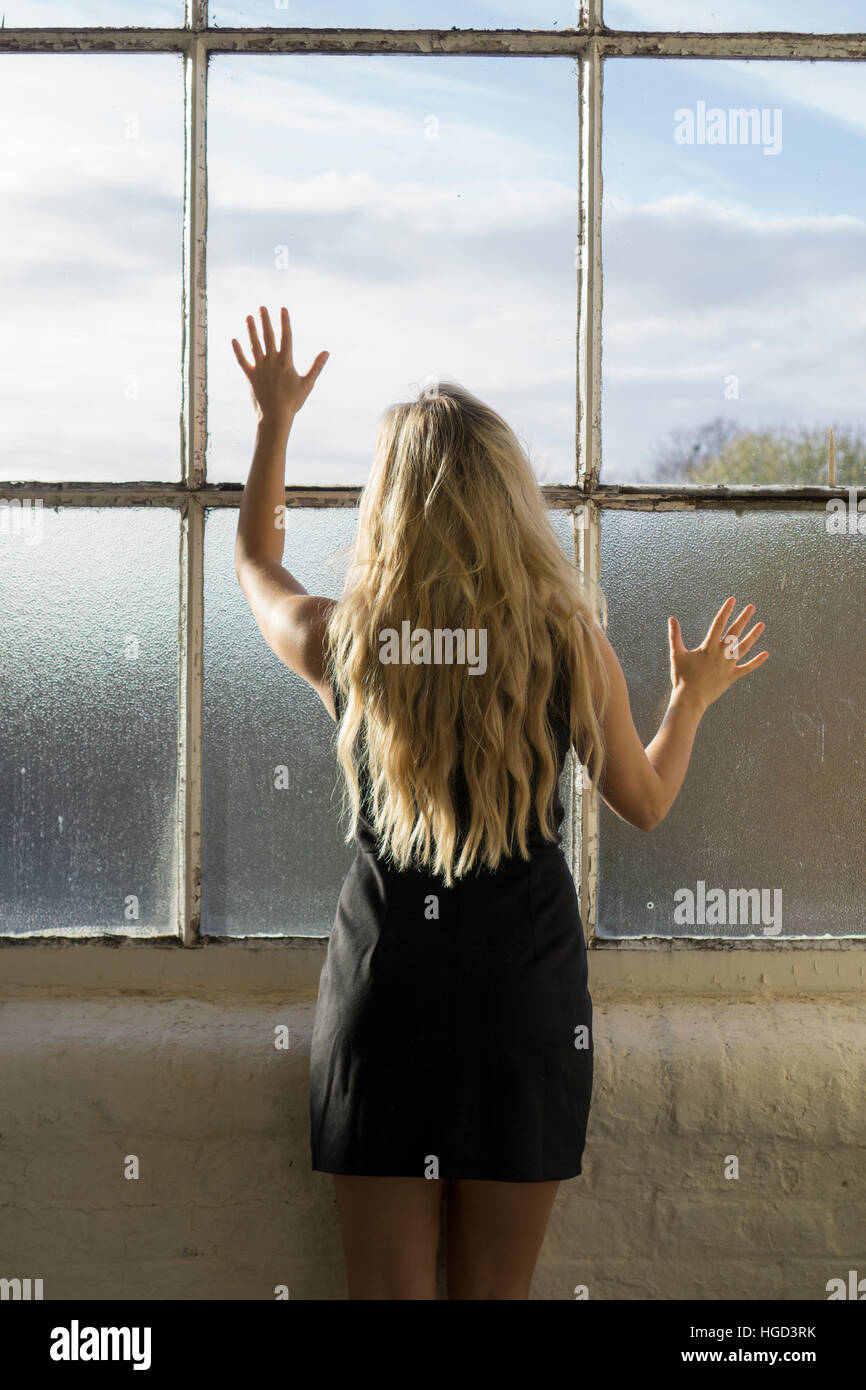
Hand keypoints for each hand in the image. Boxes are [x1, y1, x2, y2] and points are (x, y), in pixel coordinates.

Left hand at [231, 306, 327, 422]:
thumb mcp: (307, 384)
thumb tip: (326, 352)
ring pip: (255, 345)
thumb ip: (316, 366)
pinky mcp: (251, 376)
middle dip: (265, 321)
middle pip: (268, 337)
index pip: (286, 337)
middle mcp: (272, 362)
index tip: (282, 309)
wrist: (275, 416)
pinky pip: (242, 361)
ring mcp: (260, 368)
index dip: (284, 322)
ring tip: (248, 317)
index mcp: (286, 362)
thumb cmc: (293, 402)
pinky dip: (238, 351)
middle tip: (262, 307)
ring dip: (251, 330)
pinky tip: (234, 340)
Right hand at [668, 597, 768, 711]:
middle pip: (734, 632)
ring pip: (743, 647)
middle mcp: (720, 654)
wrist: (690, 698)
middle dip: (743, 618)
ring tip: (762, 624)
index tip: (732, 600)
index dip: (726, 611)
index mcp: (708, 647)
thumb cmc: (681, 676)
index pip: (719, 624)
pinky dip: (756, 662)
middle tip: (752, 607)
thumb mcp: (677, 654)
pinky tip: (766, 654)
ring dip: (753, 635)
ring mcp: (728, 665)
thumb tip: (671, 619)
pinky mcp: (731, 677)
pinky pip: (746, 668)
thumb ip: (675, 635)